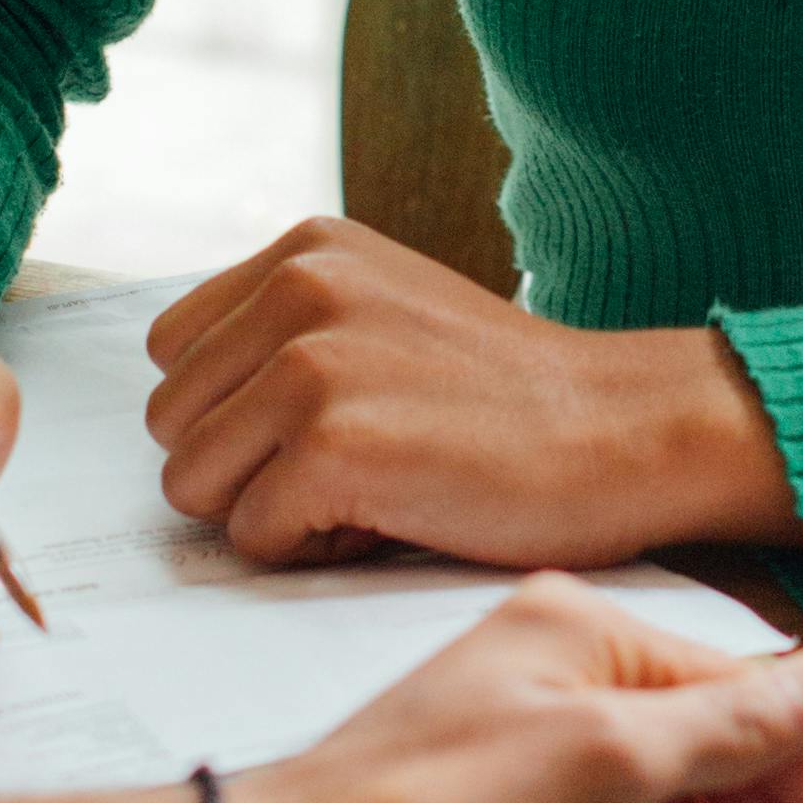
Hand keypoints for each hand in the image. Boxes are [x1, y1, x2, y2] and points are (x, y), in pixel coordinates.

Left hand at [146, 218, 798, 570]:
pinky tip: (398, 516)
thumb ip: (290, 332)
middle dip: (249, 469)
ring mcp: (310, 364)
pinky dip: (317, 552)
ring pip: (194, 486)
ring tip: (376, 488)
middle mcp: (298, 288)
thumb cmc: (511, 401)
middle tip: (361, 465)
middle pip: (173, 425)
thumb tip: (184, 410)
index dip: (238, 414)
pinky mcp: (331, 443)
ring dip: (276, 512)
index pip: (173, 353)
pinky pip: (253, 537)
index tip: (334, 424)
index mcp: (305, 249)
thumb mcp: (389, 313)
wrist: (629, 432)